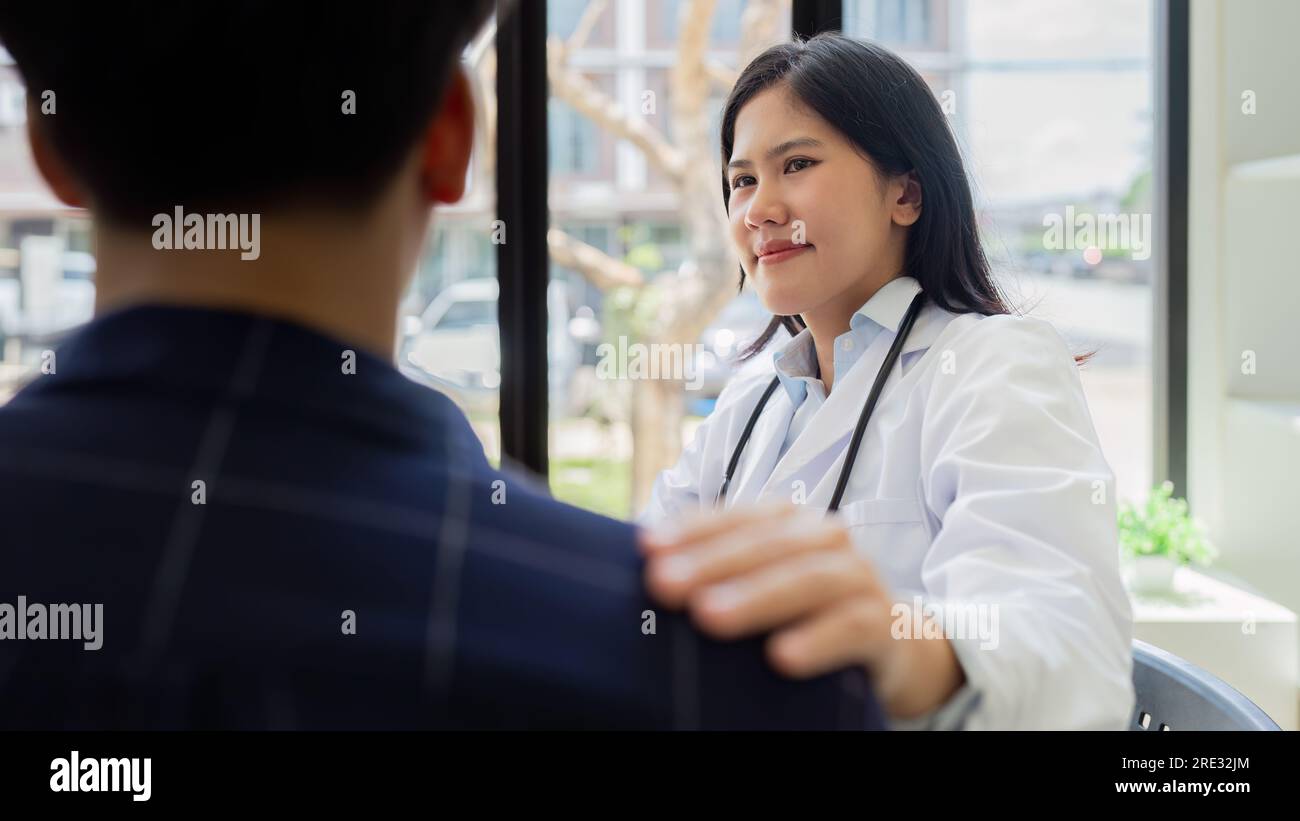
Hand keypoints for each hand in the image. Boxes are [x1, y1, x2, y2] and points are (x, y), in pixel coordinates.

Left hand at [638, 502, 964, 719]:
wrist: (896, 644)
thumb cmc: (810, 611)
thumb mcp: (763, 583)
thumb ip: (716, 572)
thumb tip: (645, 569)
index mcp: (790, 523)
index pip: (737, 518)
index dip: (692, 529)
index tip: (645, 547)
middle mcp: (825, 540)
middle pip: (765, 545)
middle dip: (711, 563)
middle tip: (664, 584)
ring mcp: (859, 579)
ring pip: (806, 581)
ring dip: (756, 597)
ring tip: (709, 616)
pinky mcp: (885, 624)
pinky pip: (852, 627)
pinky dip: (817, 639)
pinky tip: (781, 657)